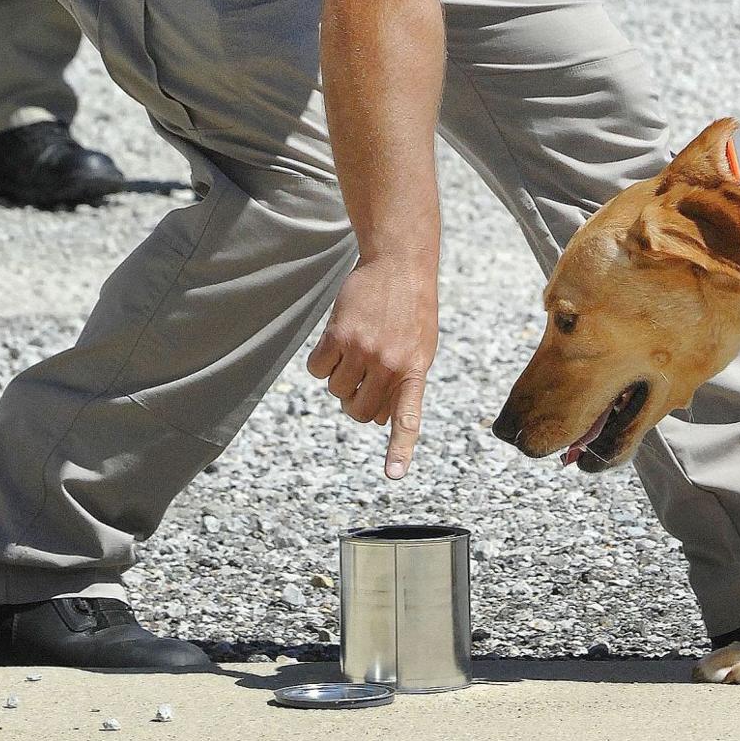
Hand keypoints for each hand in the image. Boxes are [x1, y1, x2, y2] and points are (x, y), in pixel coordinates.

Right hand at [307, 256, 438, 478]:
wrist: (399, 264)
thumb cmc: (412, 309)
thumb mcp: (421, 348)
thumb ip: (404, 384)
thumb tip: (380, 421)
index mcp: (415, 370)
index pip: (408, 417)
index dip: (400, 448)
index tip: (394, 476)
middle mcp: (390, 364)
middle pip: (359, 412)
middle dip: (355, 403)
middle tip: (362, 378)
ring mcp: (364, 350)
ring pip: (336, 390)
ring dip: (339, 378)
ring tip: (355, 350)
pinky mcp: (338, 334)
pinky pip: (317, 369)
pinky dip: (321, 362)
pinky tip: (335, 342)